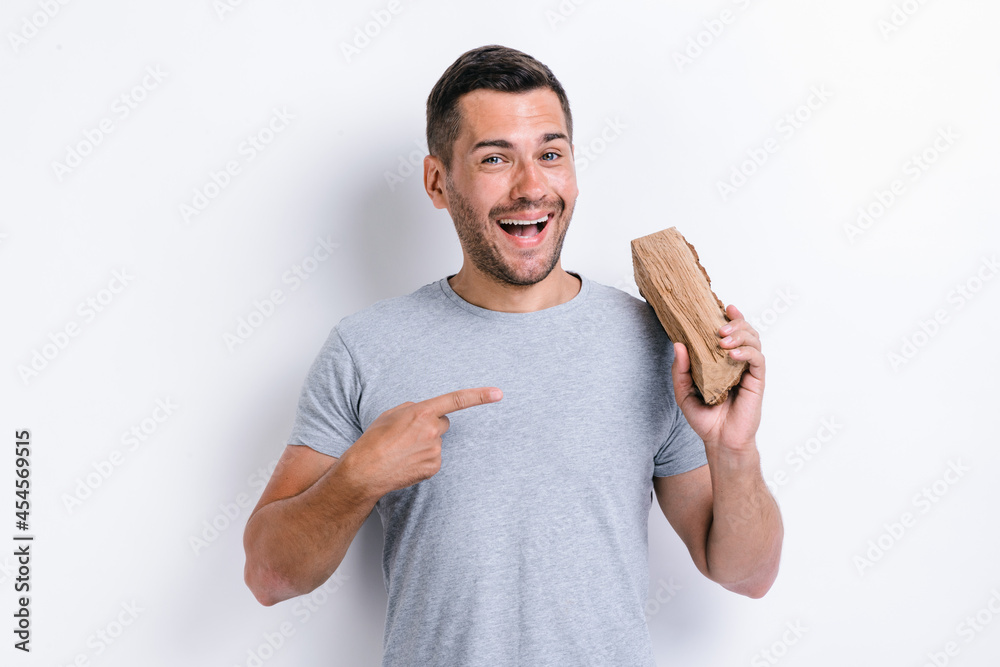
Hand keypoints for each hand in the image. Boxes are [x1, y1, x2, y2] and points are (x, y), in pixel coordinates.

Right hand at [340, 387, 502, 497]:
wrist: (365, 471)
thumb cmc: (374, 440)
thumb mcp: (391, 414)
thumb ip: (413, 408)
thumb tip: (425, 412)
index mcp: (422, 412)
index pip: (456, 400)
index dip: (480, 395)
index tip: (498, 393)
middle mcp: (432, 430)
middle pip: (443, 423)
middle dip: (431, 426)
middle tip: (409, 434)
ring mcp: (435, 450)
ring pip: (436, 442)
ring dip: (424, 444)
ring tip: (402, 450)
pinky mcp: (434, 467)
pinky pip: (433, 458)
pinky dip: (423, 459)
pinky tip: (406, 462)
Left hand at [671, 304, 763, 453]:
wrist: (719, 441)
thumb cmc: (704, 418)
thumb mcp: (684, 391)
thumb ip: (681, 369)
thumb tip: (678, 344)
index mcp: (722, 361)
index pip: (730, 333)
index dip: (730, 317)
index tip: (723, 305)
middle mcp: (737, 363)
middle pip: (745, 331)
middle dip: (735, 323)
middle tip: (718, 327)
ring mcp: (748, 371)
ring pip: (754, 341)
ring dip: (740, 334)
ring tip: (723, 339)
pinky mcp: (757, 381)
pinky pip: (757, 359)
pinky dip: (746, 351)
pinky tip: (732, 354)